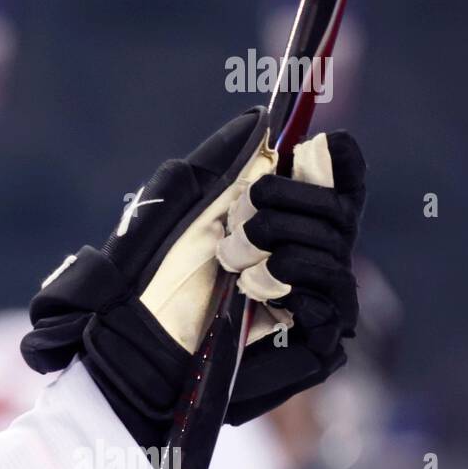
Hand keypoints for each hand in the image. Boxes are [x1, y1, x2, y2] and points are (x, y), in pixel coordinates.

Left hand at [20, 109, 365, 447]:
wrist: (127, 346)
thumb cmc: (143, 280)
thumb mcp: (172, 208)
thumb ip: (213, 164)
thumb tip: (257, 120)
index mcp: (280, 223)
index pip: (339, 184)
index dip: (339, 162)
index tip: (315, 148)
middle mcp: (305, 261)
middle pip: (340, 214)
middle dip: (293, 204)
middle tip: (243, 217)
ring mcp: (312, 305)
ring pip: (338, 255)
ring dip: (288, 243)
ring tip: (237, 258)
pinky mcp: (312, 348)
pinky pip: (332, 304)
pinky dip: (298, 284)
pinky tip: (258, 286)